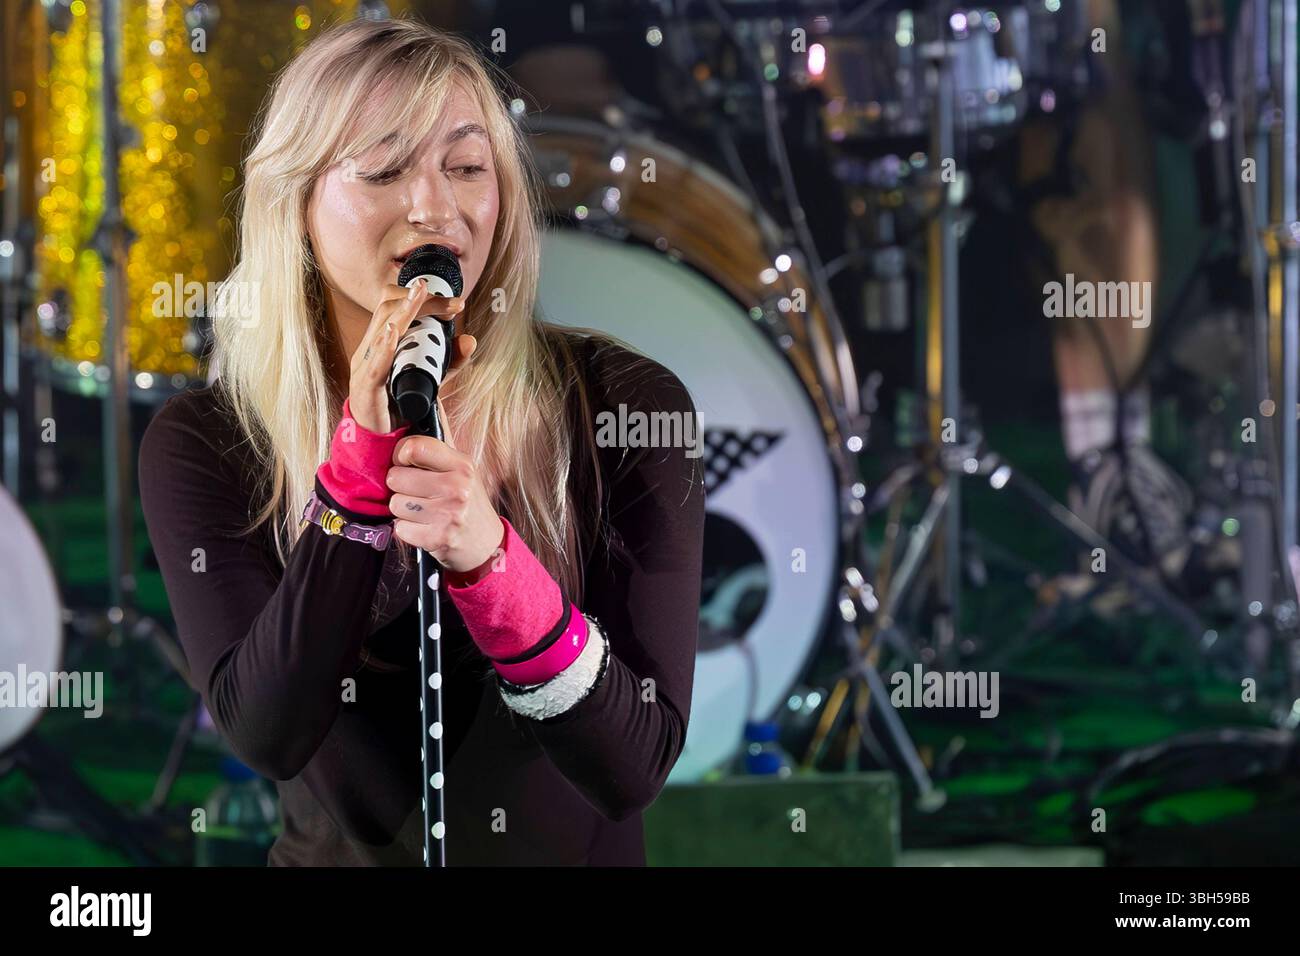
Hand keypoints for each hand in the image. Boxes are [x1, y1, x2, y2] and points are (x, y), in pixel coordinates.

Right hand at [347, 280, 474, 432]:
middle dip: (421, 301)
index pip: (395, 305)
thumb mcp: (428, 377)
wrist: (379, 438)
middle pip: (388, 309)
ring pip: (381, 329)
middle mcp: (370, 348)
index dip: (422, 298)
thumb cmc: (398, 402)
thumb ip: (448, 360)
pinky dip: (384, 347)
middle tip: (453, 304)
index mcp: (381, 341)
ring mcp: (365, 366)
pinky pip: (374, 364)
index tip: (454, 303)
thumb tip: (470, 340)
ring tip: (420, 295)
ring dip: (404, 311)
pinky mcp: (365, 388)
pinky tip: (393, 333)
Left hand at [387, 434, 502, 572]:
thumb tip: (432, 402)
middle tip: (418, 493)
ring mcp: (448, 514)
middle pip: (396, 477)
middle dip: (400, 487)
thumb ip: (442, 443)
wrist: (486, 545)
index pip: (415, 446)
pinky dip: (407, 530)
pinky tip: (423, 528)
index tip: (407, 462)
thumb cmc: (469, 503)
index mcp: (462, 465)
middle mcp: (457, 487)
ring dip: (403, 510)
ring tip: (422, 512)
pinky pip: (400, 528)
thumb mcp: (464, 470)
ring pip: (395, 504)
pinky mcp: (437, 538)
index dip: (401, 454)